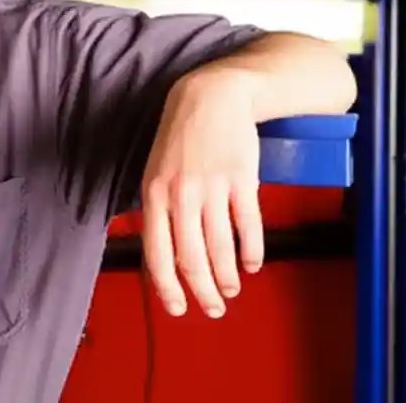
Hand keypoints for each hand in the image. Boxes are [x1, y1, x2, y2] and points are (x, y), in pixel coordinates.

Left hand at [140, 70, 263, 318]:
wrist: (211, 96)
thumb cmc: (180, 138)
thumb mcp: (155, 172)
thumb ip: (157, 211)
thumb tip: (162, 256)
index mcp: (153, 195)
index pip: (157, 254)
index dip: (168, 288)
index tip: (178, 309)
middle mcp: (180, 195)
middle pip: (191, 258)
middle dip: (203, 291)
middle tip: (212, 309)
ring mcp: (212, 187)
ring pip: (220, 247)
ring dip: (227, 276)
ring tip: (232, 290)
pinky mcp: (242, 178)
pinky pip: (247, 225)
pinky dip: (251, 251)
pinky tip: (252, 264)